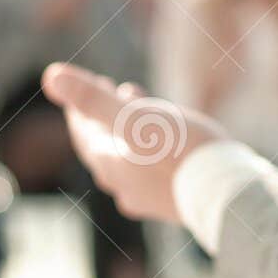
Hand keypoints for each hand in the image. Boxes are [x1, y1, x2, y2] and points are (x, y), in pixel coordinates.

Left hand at [40, 62, 225, 225]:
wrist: (228, 195)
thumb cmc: (182, 152)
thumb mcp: (135, 118)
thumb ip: (93, 99)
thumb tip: (50, 76)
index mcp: (111, 168)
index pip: (85, 135)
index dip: (82, 108)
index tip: (88, 82)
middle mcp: (125, 188)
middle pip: (105, 147)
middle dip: (105, 116)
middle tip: (111, 86)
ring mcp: (150, 198)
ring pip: (131, 157)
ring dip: (130, 129)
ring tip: (139, 102)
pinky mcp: (175, 200)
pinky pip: (154, 167)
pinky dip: (152, 144)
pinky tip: (169, 135)